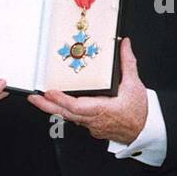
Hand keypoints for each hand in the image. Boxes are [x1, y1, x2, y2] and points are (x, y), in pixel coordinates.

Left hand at [28, 38, 147, 142]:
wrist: (142, 130)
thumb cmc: (138, 111)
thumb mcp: (135, 84)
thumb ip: (127, 63)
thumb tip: (124, 45)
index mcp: (103, 109)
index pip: (77, 107)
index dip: (62, 100)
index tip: (50, 92)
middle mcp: (93, 119)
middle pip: (65, 113)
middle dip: (47, 105)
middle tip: (33, 97)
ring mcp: (90, 125)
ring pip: (67, 117)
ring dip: (52, 107)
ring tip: (39, 98)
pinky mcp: (90, 126)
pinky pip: (73, 119)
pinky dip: (63, 111)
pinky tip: (55, 104)